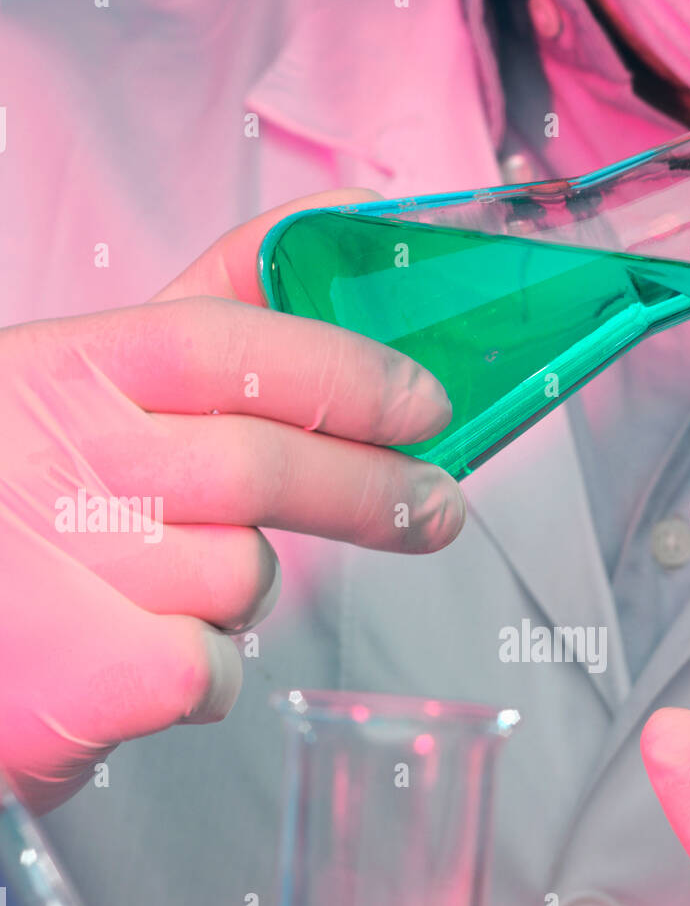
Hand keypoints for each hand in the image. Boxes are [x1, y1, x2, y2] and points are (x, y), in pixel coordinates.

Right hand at [0, 191, 460, 810]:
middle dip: (371, 492)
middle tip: (432, 508)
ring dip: (238, 591)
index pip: (221, 346)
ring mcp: (67, 564)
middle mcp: (57, 459)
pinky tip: (144, 658)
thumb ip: (194, 322)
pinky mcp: (84, 672)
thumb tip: (318, 231)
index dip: (342, 372)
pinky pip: (212, 667)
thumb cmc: (13, 504)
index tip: (424, 405)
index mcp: (55, 373)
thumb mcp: (75, 387)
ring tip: (165, 588)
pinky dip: (202, 673)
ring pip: (242, 574)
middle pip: (260, 467)